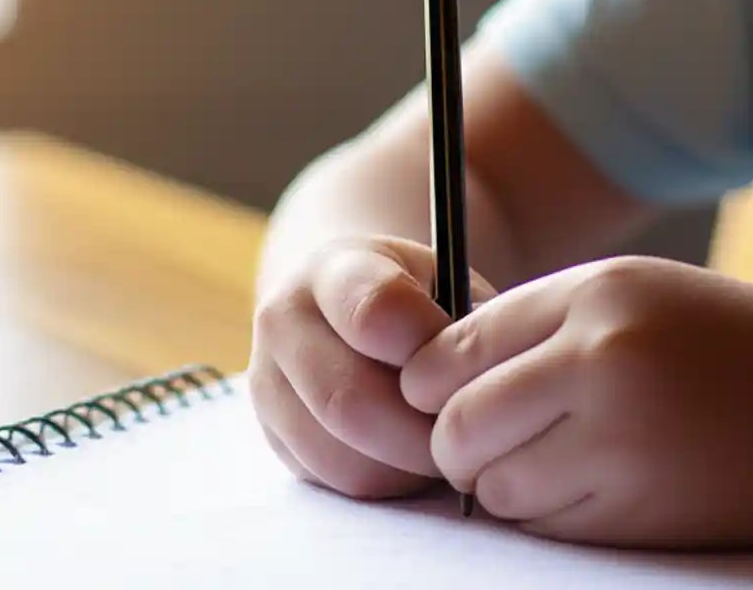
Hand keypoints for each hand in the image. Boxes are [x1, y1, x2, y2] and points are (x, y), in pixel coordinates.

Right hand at [249, 235, 496, 499]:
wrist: (344, 308)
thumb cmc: (416, 298)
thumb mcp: (447, 281)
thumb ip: (468, 320)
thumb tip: (486, 385)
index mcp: (332, 268)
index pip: (373, 313)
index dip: (430, 351)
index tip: (466, 365)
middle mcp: (283, 321)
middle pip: (349, 400)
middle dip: (421, 432)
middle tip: (466, 435)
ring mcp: (266, 382)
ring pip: (340, 454)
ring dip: (404, 467)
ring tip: (440, 446)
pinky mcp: (273, 436)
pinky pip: (334, 481)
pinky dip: (384, 483)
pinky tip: (409, 457)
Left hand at [401, 256, 752, 547]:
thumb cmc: (738, 346)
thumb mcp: (637, 296)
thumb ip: (533, 324)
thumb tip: (425, 377)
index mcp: (598, 296)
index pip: (449, 349)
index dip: (430, 381)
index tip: (439, 393)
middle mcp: (603, 364)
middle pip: (454, 426)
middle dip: (452, 442)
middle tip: (480, 440)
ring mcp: (624, 447)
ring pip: (491, 485)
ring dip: (502, 481)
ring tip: (558, 456)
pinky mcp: (643, 519)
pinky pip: (543, 525)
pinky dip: (550, 514)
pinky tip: (602, 483)